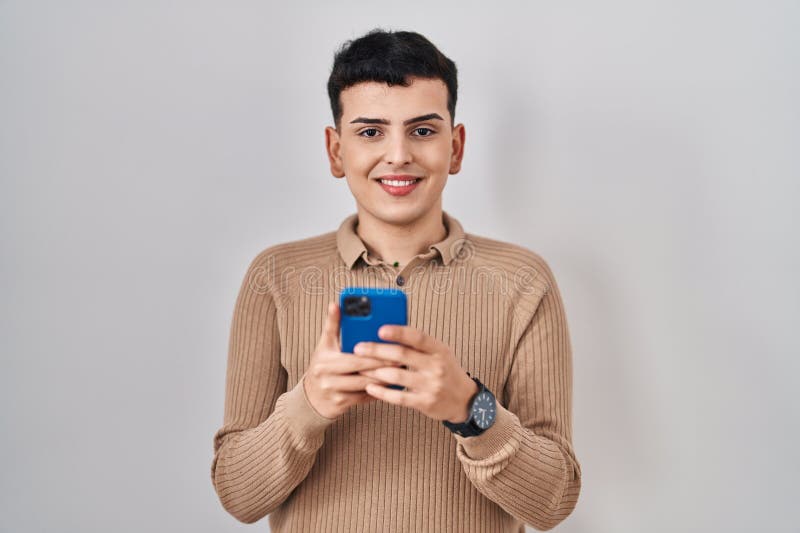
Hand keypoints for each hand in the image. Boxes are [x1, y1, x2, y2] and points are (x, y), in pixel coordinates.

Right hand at [303, 302, 394, 418]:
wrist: (310, 398)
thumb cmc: (321, 367)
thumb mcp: (324, 345)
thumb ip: (332, 325)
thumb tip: (335, 304)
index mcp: (326, 360)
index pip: (355, 357)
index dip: (374, 354)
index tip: (389, 348)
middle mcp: (328, 378)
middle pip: (362, 372)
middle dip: (383, 365)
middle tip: (401, 359)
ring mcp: (335, 393)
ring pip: (366, 386)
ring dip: (383, 379)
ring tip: (399, 371)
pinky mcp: (342, 405)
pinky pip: (364, 398)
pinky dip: (378, 391)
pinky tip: (390, 384)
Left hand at [354, 325, 478, 422]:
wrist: (464, 400)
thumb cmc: (446, 372)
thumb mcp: (439, 353)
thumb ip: (418, 345)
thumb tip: (388, 333)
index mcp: (439, 350)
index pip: (418, 337)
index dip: (398, 332)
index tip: (380, 329)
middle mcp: (436, 366)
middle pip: (402, 355)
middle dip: (376, 350)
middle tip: (358, 348)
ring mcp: (431, 385)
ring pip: (396, 375)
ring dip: (375, 371)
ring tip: (361, 368)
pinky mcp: (424, 402)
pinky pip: (398, 397)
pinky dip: (381, 392)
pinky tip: (370, 387)